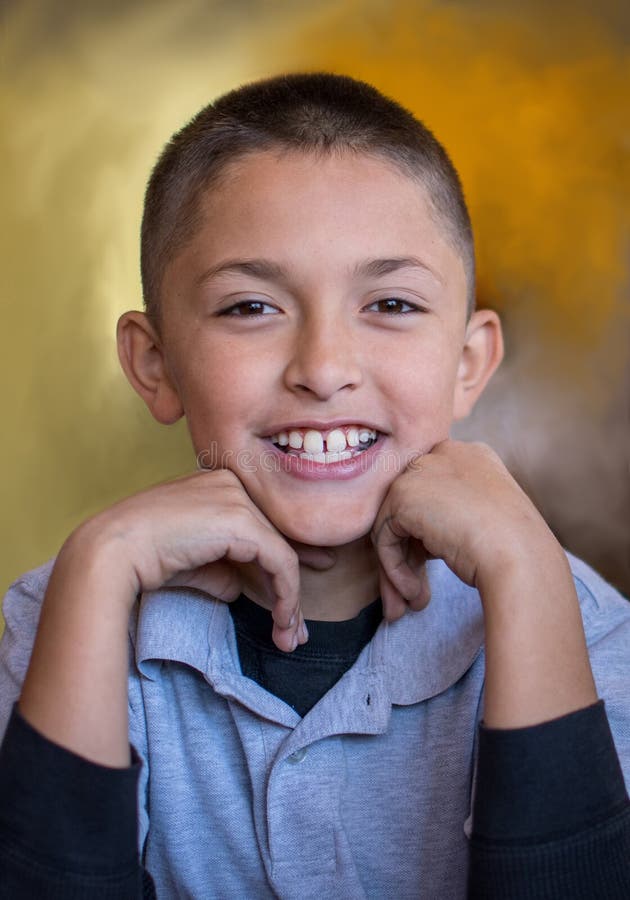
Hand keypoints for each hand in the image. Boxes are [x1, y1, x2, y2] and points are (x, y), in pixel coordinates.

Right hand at [18, 467, 312, 763]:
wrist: (115, 552)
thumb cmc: (145, 558)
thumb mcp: (195, 563)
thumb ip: (222, 569)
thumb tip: (242, 588)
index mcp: (219, 484)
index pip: (264, 521)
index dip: (291, 551)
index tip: (312, 574)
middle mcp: (232, 483)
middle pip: (277, 537)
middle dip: (292, 585)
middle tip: (299, 625)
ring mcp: (238, 497)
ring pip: (282, 553)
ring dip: (289, 601)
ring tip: (291, 636)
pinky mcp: (243, 520)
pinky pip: (280, 561)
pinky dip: (286, 595)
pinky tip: (282, 622)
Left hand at [371, 440, 596, 726]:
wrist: (521, 557)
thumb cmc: (514, 550)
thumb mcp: (484, 523)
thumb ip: (450, 519)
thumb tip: (415, 545)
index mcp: (470, 458)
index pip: (433, 494)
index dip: (426, 536)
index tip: (431, 569)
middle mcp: (444, 454)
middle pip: (410, 507)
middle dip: (408, 555)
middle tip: (413, 593)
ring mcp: (422, 470)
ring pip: (393, 523)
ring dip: (399, 568)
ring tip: (414, 601)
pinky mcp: (403, 493)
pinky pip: (385, 537)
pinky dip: (394, 569)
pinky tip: (415, 592)